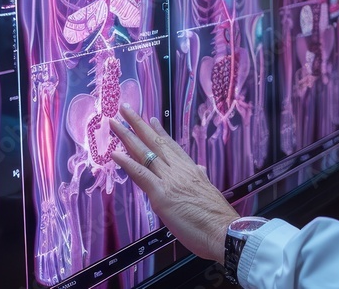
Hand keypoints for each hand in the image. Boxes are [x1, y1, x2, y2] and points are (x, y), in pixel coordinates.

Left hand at [109, 105, 240, 261]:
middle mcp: (179, 170)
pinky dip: (127, 163)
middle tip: (125, 108)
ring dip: (127, 136)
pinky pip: (141, 175)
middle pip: (155, 143)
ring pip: (145, 153)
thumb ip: (201, 177)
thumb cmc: (217, 217)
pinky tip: (115, 154)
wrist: (223, 230)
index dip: (159, 132)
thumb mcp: (209, 191)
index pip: (171, 146)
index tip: (150, 119)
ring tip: (114, 122)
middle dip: (138, 124)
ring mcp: (169, 180)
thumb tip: (199, 169)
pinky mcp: (161, 194)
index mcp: (191, 169)